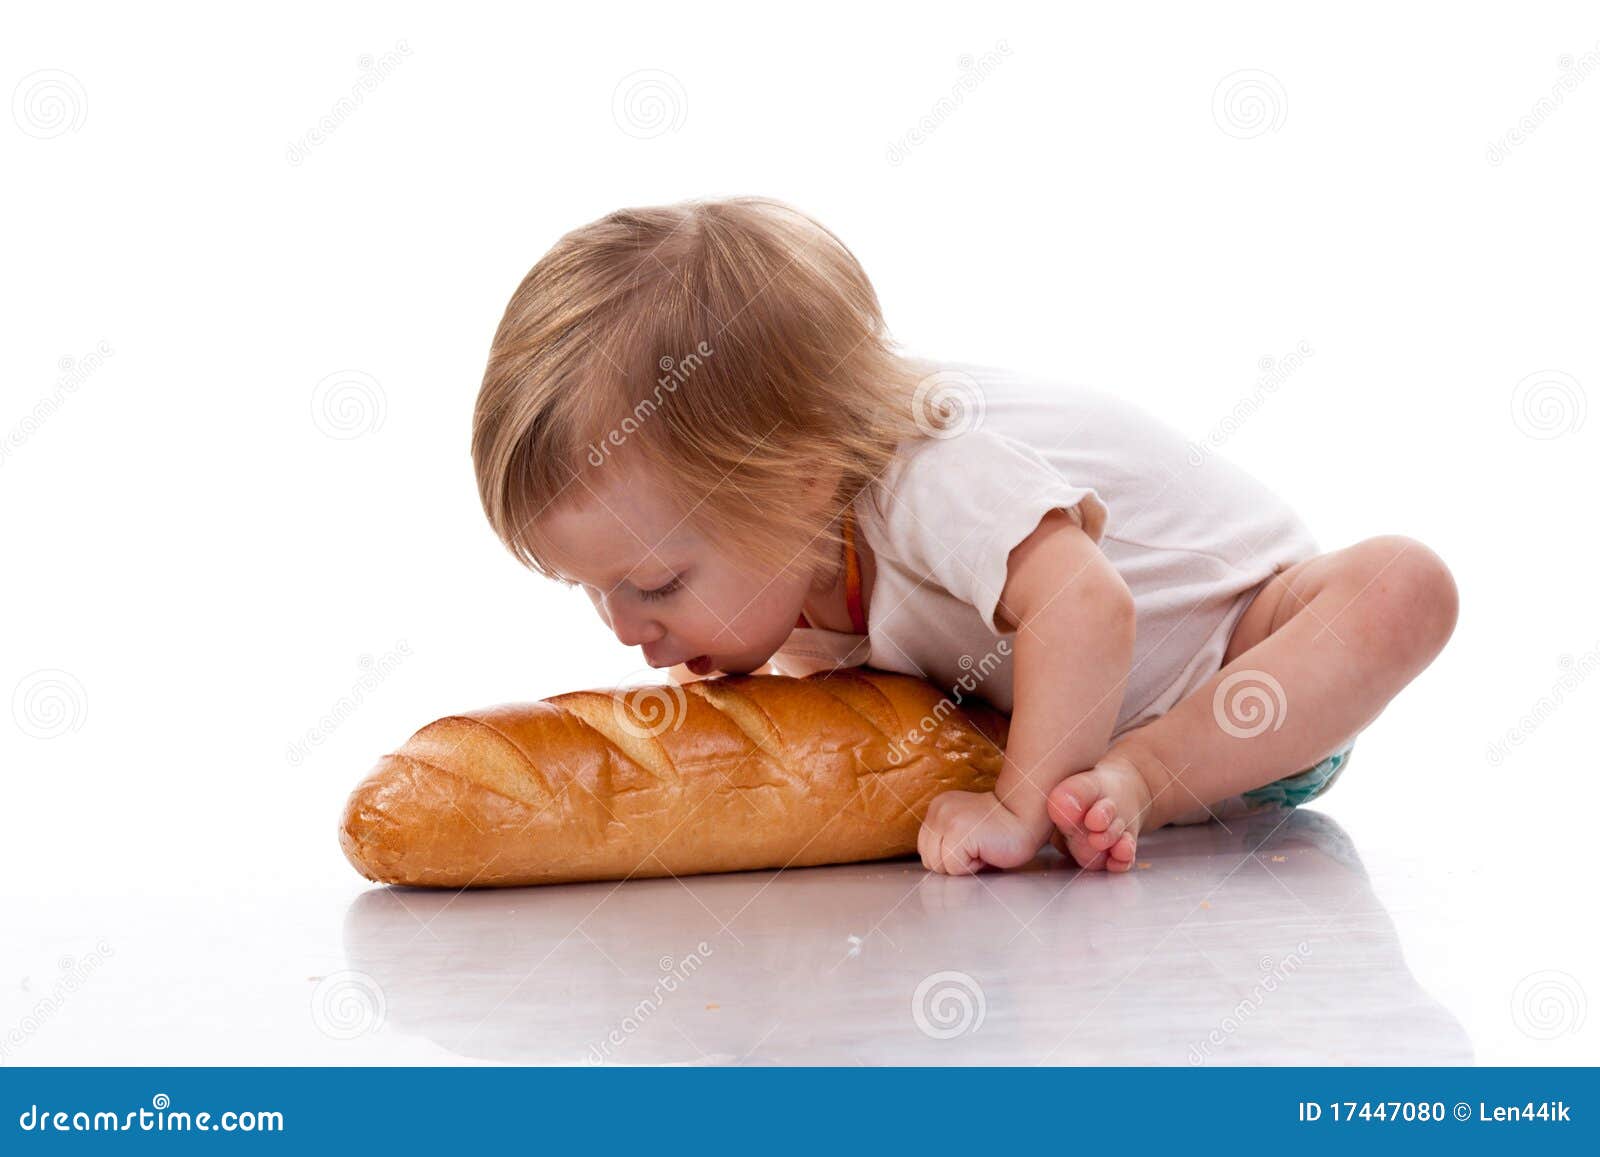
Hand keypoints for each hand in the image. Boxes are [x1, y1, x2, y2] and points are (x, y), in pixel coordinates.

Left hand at [917, 790, 1044, 874]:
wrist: (1029, 818)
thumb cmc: (1003, 830)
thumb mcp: (965, 829)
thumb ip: (947, 838)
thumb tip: (936, 864)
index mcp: (939, 807)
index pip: (926, 847)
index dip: (949, 857)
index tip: (972, 846)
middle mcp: (939, 810)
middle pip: (928, 857)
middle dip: (953, 863)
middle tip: (978, 850)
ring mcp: (946, 819)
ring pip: (938, 864)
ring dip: (962, 866)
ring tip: (982, 850)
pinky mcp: (957, 832)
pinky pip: (953, 867)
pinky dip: (972, 867)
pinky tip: (986, 851)